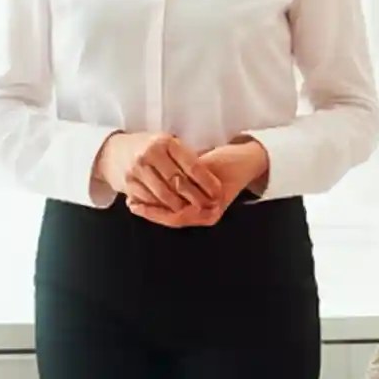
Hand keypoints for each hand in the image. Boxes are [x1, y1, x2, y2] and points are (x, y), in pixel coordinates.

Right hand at [94, 132, 221, 211]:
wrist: (111, 151)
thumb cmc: (147, 147)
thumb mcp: (166, 142)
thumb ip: (184, 156)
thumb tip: (212, 174)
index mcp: (164, 142)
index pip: (191, 164)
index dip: (206, 181)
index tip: (218, 191)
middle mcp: (150, 155)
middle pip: (178, 182)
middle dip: (196, 197)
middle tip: (209, 206)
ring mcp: (137, 170)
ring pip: (165, 195)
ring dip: (181, 206)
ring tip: (195, 212)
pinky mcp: (128, 185)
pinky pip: (150, 201)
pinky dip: (163, 209)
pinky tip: (175, 212)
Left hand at [127, 139, 268, 227]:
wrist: (247, 159)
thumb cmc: (230, 161)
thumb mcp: (207, 168)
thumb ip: (188, 176)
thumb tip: (167, 178)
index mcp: (210, 210)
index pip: (174, 217)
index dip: (154, 210)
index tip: (135, 201)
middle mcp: (207, 215)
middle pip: (171, 218)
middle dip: (150, 211)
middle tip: (131, 203)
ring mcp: (204, 212)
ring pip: (171, 215)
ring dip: (153, 208)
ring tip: (133, 201)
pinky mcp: (200, 205)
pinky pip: (176, 208)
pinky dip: (161, 204)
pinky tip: (145, 197)